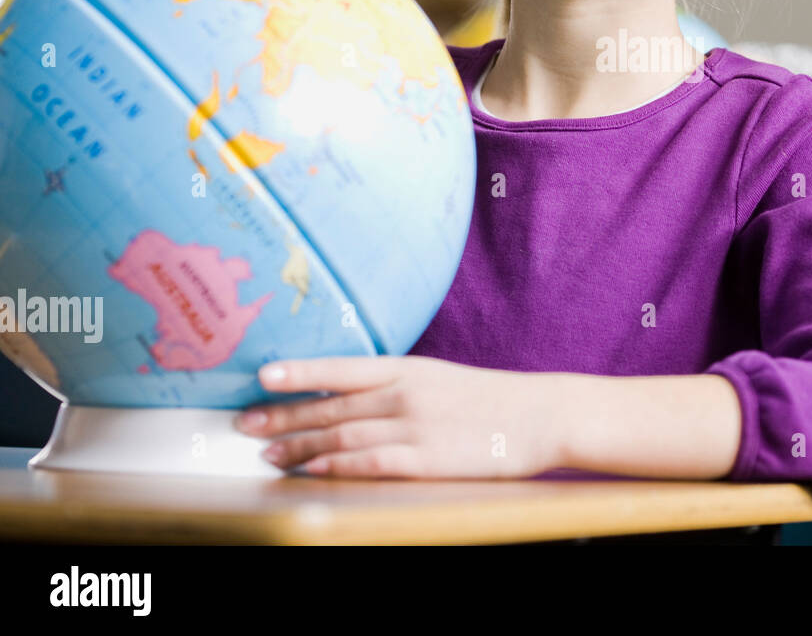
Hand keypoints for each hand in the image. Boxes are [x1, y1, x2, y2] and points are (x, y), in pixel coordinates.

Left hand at [234, 356, 568, 478]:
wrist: (541, 415)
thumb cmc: (491, 399)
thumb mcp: (441, 379)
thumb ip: (398, 386)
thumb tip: (353, 396)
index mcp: (410, 369)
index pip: (342, 368)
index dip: (299, 373)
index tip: (261, 375)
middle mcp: (406, 394)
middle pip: (331, 407)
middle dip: (283, 416)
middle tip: (244, 425)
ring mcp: (415, 427)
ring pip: (342, 435)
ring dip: (299, 446)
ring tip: (266, 454)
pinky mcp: (427, 460)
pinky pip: (371, 463)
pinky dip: (337, 466)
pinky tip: (312, 470)